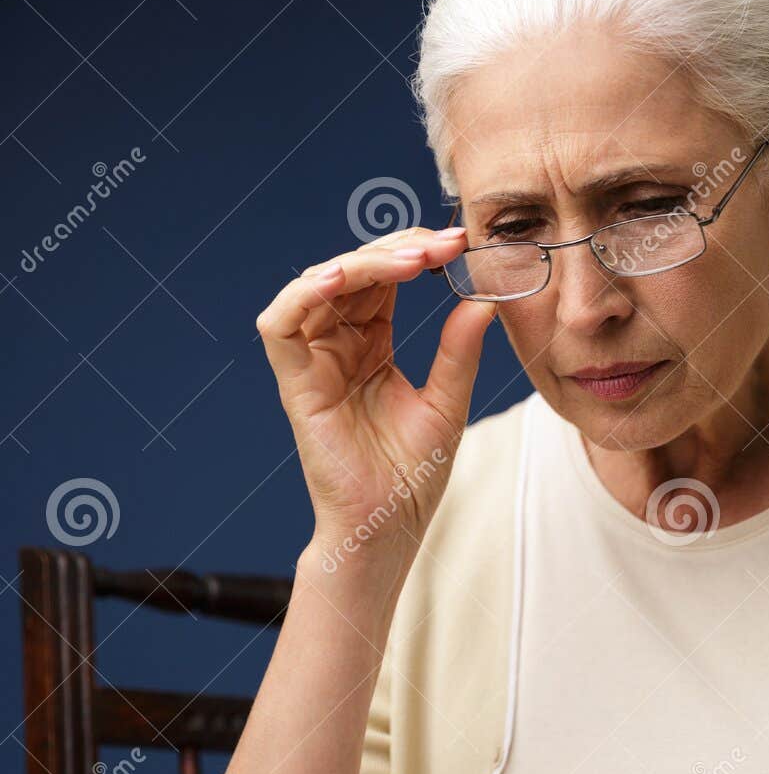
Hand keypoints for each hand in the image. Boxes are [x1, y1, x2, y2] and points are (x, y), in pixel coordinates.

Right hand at [255, 225, 495, 564]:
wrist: (389, 529)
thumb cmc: (412, 477)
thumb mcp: (447, 404)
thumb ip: (458, 351)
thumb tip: (482, 300)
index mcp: (373, 344)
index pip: (386, 278)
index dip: (417, 254)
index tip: (460, 246)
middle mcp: (339, 345)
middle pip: (355, 271)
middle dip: (397, 249)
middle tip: (443, 244)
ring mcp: (313, 363)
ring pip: (318, 285)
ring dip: (362, 262)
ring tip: (411, 260)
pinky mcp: (295, 384)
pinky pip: (281, 326)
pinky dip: (303, 294)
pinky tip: (342, 278)